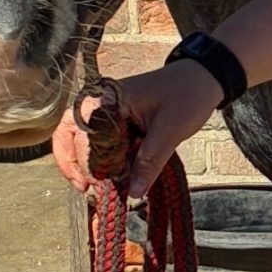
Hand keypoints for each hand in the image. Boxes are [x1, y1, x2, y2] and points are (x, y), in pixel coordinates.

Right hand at [51, 60, 223, 198]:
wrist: (203, 77)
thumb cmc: (187, 95)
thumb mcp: (170, 130)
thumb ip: (150, 162)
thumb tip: (133, 193)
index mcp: (108, 98)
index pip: (83, 135)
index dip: (89, 163)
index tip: (102, 184)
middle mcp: (99, 102)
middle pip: (69, 135)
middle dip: (75, 164)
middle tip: (87, 189)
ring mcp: (106, 111)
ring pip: (79, 141)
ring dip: (86, 165)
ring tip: (98, 187)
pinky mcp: (115, 120)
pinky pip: (98, 142)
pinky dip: (102, 161)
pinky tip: (113, 177)